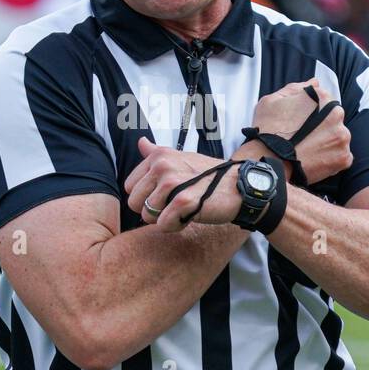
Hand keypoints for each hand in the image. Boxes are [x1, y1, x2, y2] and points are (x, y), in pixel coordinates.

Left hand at [124, 137, 242, 232]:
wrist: (238, 186)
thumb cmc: (208, 175)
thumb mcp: (181, 158)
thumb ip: (157, 152)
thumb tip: (140, 142)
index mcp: (159, 156)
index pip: (130, 186)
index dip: (147, 196)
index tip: (166, 195)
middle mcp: (162, 166)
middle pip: (135, 203)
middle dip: (152, 210)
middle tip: (174, 205)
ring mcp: (172, 183)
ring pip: (148, 215)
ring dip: (165, 219)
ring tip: (184, 210)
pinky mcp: (183, 202)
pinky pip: (163, 225)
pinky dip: (175, 226)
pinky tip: (189, 217)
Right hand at [249, 78, 352, 184]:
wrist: (267, 161)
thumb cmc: (267, 130)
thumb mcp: (273, 100)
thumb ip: (296, 88)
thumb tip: (314, 82)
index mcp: (322, 98)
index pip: (324, 101)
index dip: (312, 113)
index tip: (302, 123)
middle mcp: (336, 115)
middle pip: (334, 119)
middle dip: (322, 127)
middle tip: (304, 138)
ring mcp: (342, 137)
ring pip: (338, 138)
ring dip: (328, 142)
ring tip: (308, 150)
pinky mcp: (343, 157)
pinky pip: (342, 156)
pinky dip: (331, 158)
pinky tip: (314, 159)